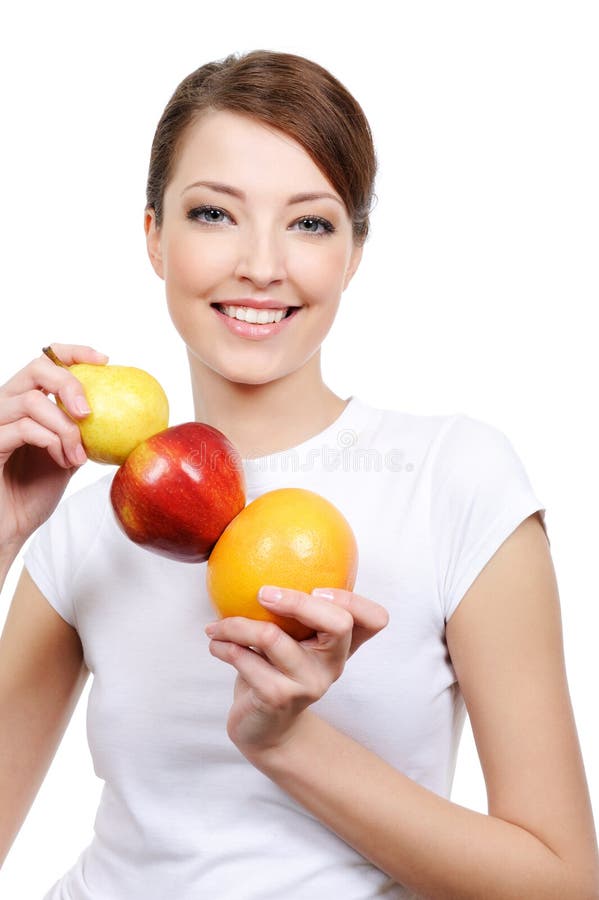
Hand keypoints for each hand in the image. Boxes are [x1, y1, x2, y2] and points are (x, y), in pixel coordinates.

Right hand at [0, 343, 107, 549]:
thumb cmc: (34, 492)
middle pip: (37, 367)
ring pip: (34, 401)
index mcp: (25, 401)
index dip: (74, 352)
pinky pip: (25, 428)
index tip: (105, 361)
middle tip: (89, 413)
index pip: (46, 360)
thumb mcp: (69, 455)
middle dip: (70, 384)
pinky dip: (52, 442)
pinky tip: (63, 462)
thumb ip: (84, 432)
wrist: (10, 525)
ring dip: (66, 428)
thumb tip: (127, 417)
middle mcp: (6, 404)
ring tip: (78, 455)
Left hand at [205, 586, 388, 756]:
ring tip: (217, 625)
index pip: (374, 620)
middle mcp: (334, 665)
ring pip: (274, 637)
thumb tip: (270, 551)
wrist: (266, 729)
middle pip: (338, 623)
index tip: (316, 587)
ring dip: (236, 625)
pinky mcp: (279, 698)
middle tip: (262, 593)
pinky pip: (247, 660)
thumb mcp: (295, 641)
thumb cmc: (278, 671)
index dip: (354, 600)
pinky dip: (225, 646)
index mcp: (343, 645)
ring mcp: (309, 684)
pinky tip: (215, 643)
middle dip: (298, 601)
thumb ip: (297, 610)